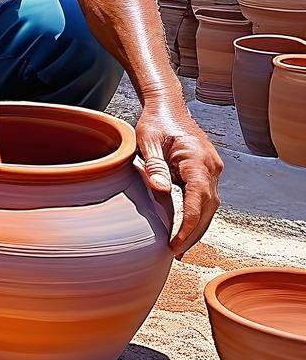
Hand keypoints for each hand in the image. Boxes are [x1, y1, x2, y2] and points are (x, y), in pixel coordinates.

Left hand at [136, 99, 222, 256]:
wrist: (168, 106)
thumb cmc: (155, 121)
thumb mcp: (148, 140)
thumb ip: (154, 164)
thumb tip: (161, 191)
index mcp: (197, 159)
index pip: (198, 199)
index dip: (189, 224)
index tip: (175, 242)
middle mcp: (210, 167)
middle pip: (208, 208)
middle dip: (194, 232)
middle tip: (176, 253)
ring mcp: (211, 170)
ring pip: (209, 206)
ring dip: (197, 227)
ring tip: (179, 249)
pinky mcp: (206, 172)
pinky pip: (204, 198)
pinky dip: (196, 215)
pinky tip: (184, 230)